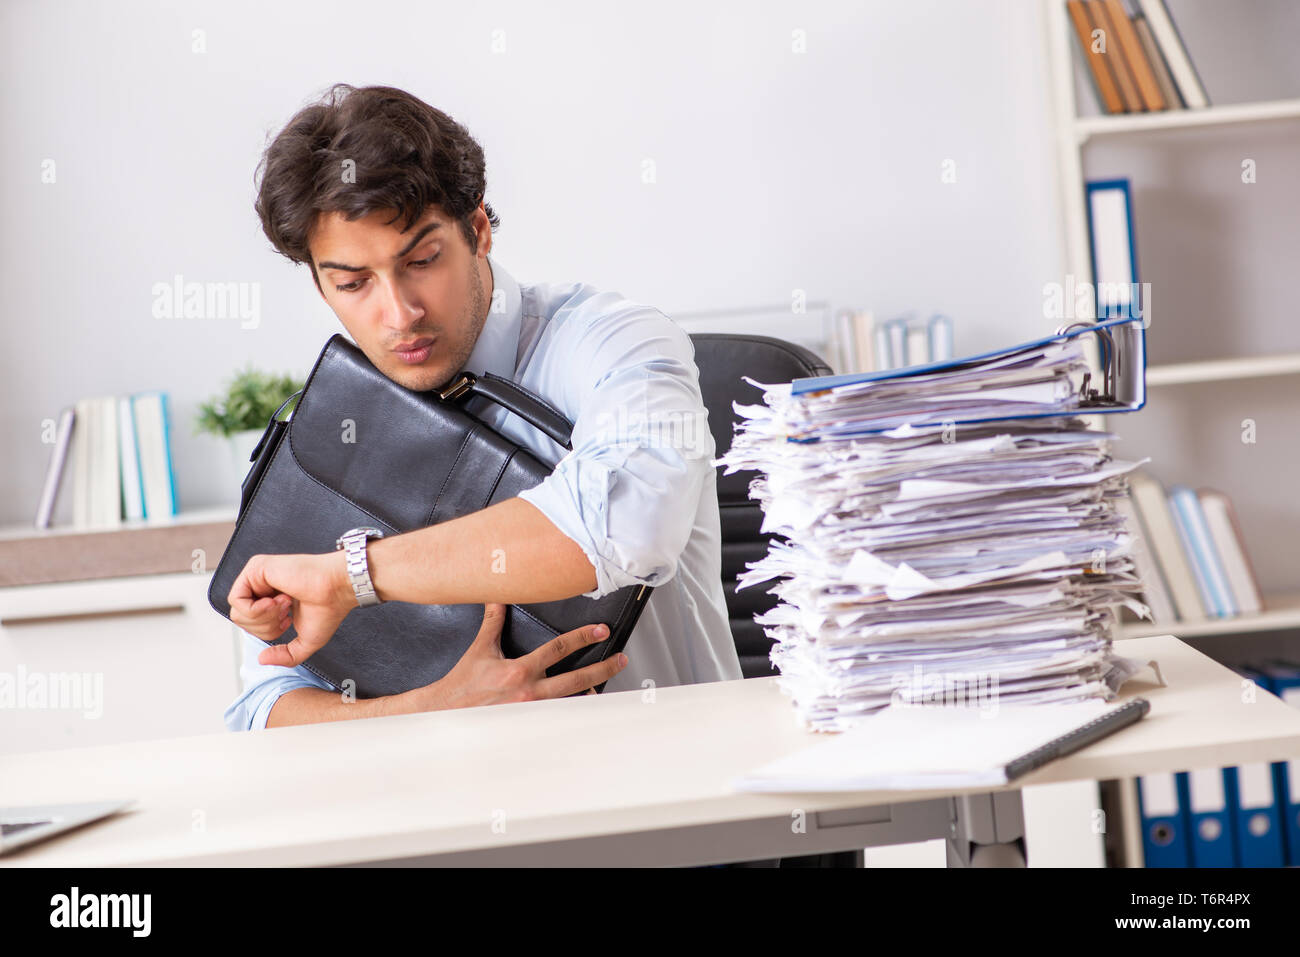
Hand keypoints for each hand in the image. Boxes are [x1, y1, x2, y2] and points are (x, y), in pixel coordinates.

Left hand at [227, 551, 353, 666]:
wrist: (337, 589)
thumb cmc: (328, 608)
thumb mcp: (306, 641)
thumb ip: (285, 655)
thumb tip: (261, 659)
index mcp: (271, 599)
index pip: (250, 624)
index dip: (269, 631)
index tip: (289, 619)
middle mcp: (262, 586)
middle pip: (241, 620)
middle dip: (266, 627)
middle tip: (287, 612)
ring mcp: (258, 576)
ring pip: (237, 612)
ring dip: (264, 618)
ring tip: (285, 604)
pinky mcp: (256, 567)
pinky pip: (237, 600)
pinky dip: (257, 609)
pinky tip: (278, 601)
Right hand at [418, 603, 627, 709]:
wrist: (447, 713)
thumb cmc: (463, 683)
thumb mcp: (480, 649)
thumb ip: (493, 622)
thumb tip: (496, 597)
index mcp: (519, 670)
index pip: (558, 649)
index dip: (583, 638)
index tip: (601, 630)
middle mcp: (529, 692)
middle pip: (575, 680)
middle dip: (602, 668)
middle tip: (620, 659)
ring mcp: (531, 711)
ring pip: (570, 703)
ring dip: (590, 694)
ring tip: (605, 685)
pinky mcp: (528, 723)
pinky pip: (557, 716)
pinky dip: (570, 710)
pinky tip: (582, 705)